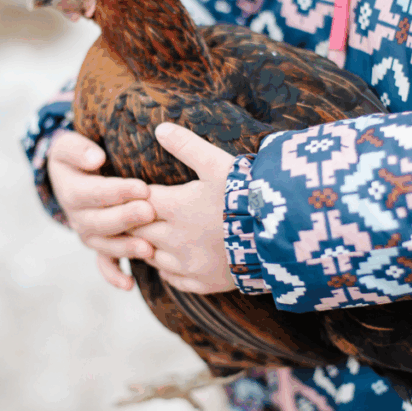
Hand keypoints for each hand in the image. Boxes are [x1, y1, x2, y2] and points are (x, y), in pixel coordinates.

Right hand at [47, 130, 154, 289]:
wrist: (73, 175)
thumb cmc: (77, 156)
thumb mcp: (68, 145)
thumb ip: (78, 149)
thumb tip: (95, 158)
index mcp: (72, 191)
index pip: (93, 192)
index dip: (117, 191)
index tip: (142, 187)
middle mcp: (78, 217)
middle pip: (100, 222)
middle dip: (125, 218)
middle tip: (149, 213)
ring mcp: (89, 235)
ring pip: (105, 245)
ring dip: (125, 248)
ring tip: (147, 249)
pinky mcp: (100, 247)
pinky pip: (104, 265)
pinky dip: (114, 275)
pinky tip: (129, 284)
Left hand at [129, 123, 236, 293]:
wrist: (279, 234)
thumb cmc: (248, 194)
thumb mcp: (217, 164)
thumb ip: (187, 146)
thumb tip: (160, 128)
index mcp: (174, 208)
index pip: (138, 202)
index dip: (133, 195)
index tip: (133, 191)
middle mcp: (175, 239)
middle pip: (139, 230)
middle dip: (135, 220)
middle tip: (132, 213)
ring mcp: (189, 264)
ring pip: (151, 258)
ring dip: (147, 245)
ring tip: (148, 235)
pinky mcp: (204, 282)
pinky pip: (173, 281)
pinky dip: (167, 271)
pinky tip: (169, 262)